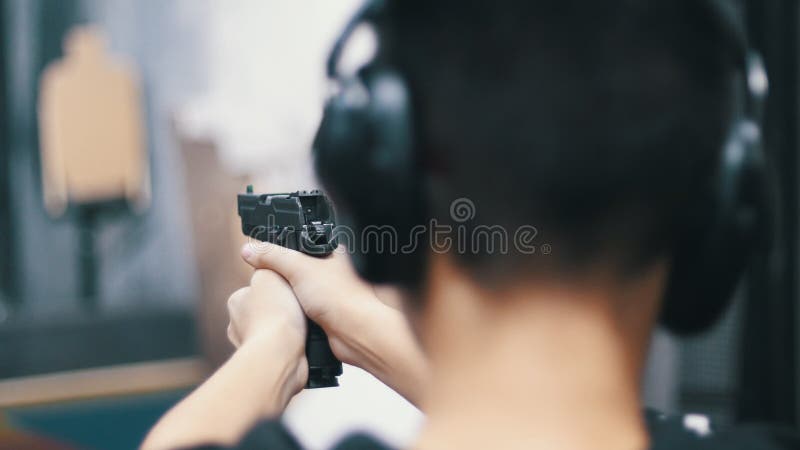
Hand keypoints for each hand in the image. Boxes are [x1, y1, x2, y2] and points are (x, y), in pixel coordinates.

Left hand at [227, 269, 307, 395]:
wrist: (281, 355)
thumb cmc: (275, 315)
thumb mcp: (271, 274)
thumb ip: (267, 266)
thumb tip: (266, 262)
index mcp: (237, 301)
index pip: (259, 287)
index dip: (278, 285)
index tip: (291, 286)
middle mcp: (239, 324)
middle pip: (268, 308)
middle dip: (284, 307)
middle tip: (300, 305)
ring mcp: (253, 345)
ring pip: (275, 328)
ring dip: (288, 327)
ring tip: (304, 324)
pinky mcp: (268, 361)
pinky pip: (284, 347)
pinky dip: (293, 344)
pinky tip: (302, 340)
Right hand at [241, 242, 429, 406]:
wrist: (356, 333)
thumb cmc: (340, 297)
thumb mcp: (298, 267)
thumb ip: (272, 256)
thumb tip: (249, 250)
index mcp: (330, 252)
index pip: (298, 244)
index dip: (278, 249)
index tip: (260, 255)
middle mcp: (331, 271)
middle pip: (295, 269)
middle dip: (280, 276)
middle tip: (266, 280)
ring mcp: (328, 293)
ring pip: (296, 291)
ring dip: (286, 296)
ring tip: (277, 298)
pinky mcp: (325, 313)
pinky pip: (301, 309)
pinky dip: (292, 311)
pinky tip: (286, 313)